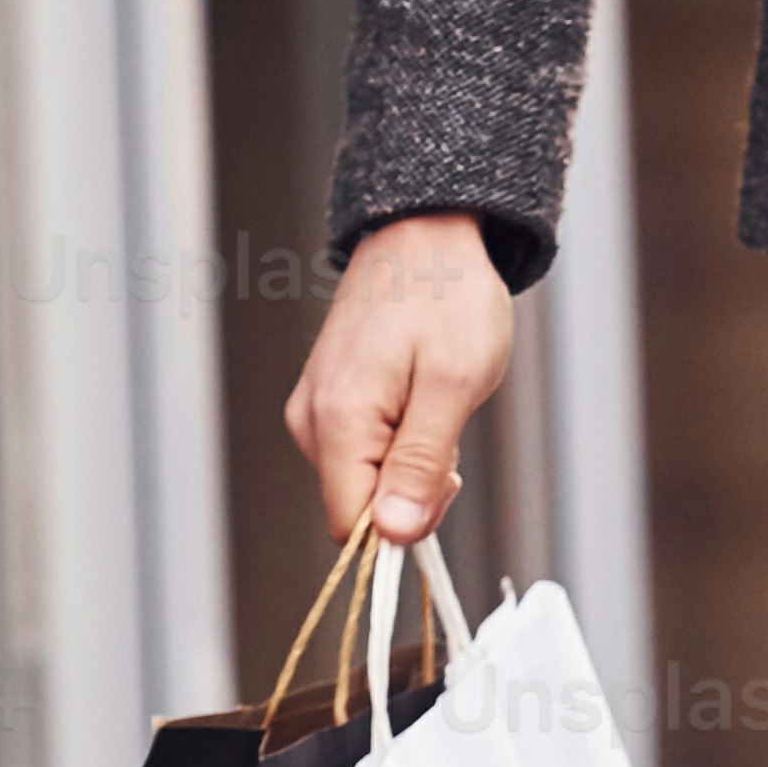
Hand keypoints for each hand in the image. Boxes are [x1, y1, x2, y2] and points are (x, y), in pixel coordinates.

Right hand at [285, 213, 514, 541]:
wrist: (426, 234)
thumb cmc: (447, 296)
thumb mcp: (454, 384)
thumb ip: (421, 464)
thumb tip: (394, 532)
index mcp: (338, 419)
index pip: (352, 524)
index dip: (404, 523)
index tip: (446, 482)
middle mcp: (313, 418)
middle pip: (358, 504)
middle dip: (411, 488)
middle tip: (447, 426)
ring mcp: (316, 407)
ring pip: (363, 479)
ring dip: (408, 460)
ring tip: (434, 397)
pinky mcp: (328, 399)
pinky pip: (362, 449)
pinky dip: (398, 436)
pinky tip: (417, 393)